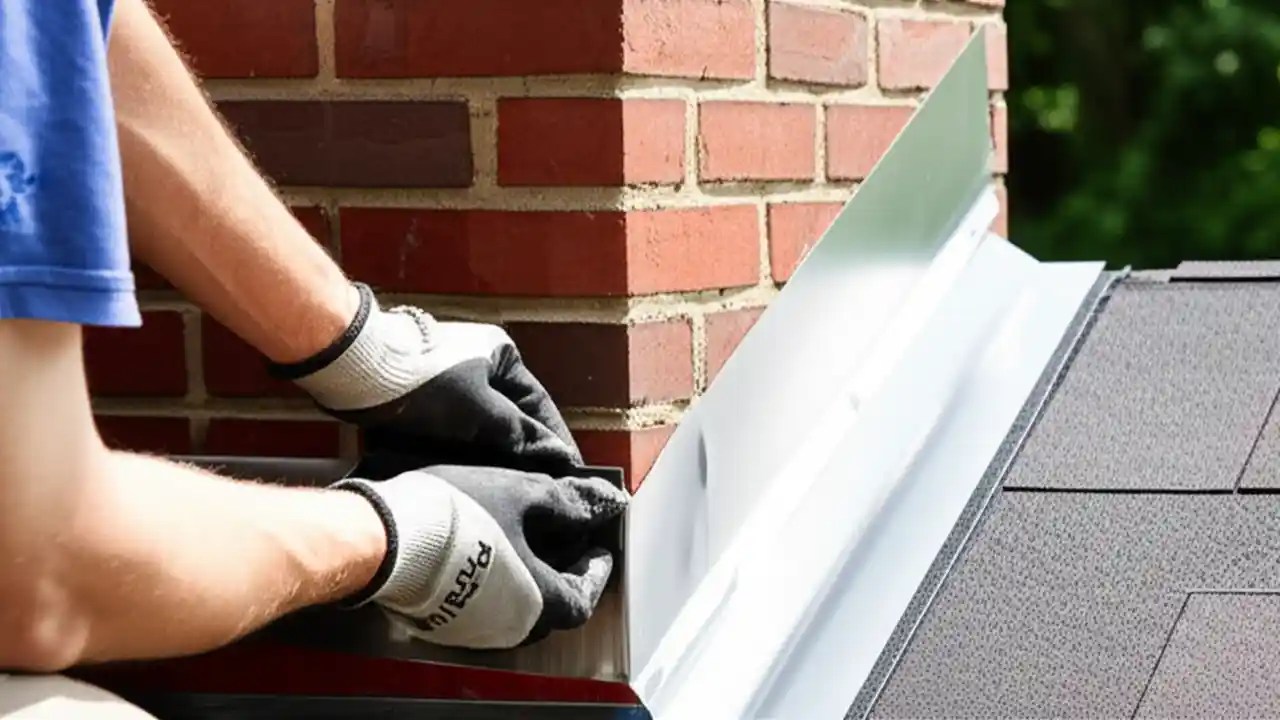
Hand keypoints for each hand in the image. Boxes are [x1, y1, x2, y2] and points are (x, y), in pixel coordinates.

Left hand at [271, 283, 580, 468]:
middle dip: (524, 455)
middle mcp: (481, 368)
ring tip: (510, 493)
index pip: (540, 407)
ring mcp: (451, 385)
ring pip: (483, 431)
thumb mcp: (480, 411)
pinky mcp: (424, 404)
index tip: (570, 475)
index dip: (554, 443)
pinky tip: (472, 482)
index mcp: (502, 358)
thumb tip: (557, 459)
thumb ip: (520, 435)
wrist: (354, 369)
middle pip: (512, 420)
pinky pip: (456, 435)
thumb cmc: (422, 383)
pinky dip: (465, 457)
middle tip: (541, 491)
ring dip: (494, 459)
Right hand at [334, 465, 627, 648]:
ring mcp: (471, 628)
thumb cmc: (457, 516)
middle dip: (563, 570)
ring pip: (516, 606)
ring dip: (529, 574)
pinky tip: (486, 547)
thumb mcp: (523, 494)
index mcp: (537, 603)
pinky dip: (497, 579)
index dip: (596, 570)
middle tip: (567, 536)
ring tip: (526, 535)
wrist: (381, 538)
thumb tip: (610, 501)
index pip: (584, 597)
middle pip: (552, 606)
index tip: (600, 546)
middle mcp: (508, 627)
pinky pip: (483, 603)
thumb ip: (570, 501)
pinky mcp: (440, 621)